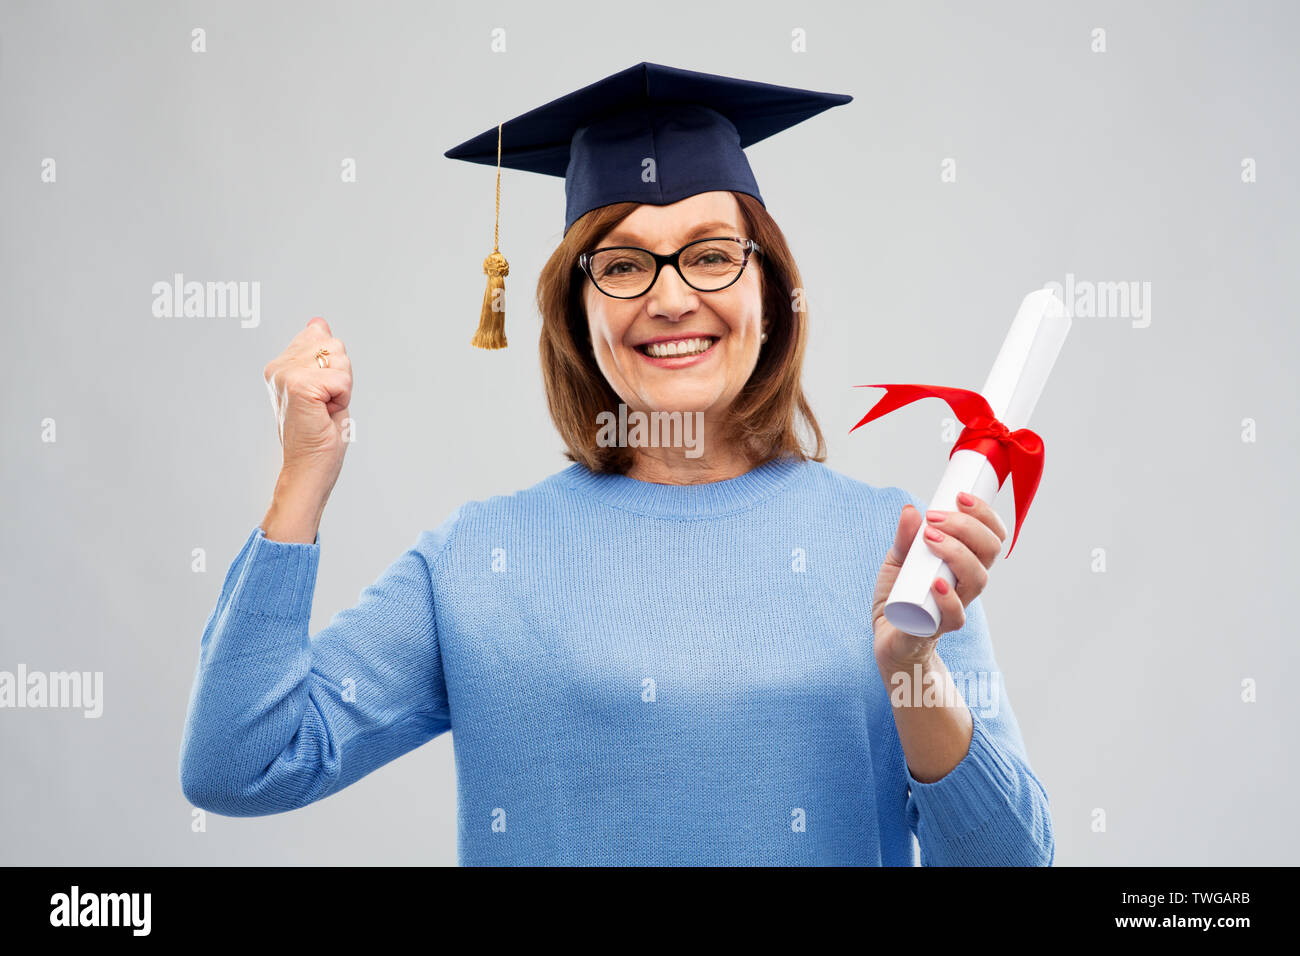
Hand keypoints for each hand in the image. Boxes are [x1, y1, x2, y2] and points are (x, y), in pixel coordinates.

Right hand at [262, 316, 353, 492]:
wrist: (308, 469)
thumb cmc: (316, 436)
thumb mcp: (323, 385)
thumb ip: (318, 353)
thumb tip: (317, 323)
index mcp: (281, 365)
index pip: (322, 338)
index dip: (334, 369)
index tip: (320, 396)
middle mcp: (278, 367)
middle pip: (334, 345)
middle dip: (341, 376)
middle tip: (325, 405)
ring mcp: (286, 375)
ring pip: (339, 358)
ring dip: (342, 387)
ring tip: (324, 409)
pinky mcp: (298, 385)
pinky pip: (341, 377)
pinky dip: (343, 397)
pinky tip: (325, 413)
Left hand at [872, 492, 1006, 674]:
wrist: (888, 635)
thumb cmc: (900, 594)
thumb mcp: (898, 559)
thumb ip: (905, 537)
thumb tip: (911, 510)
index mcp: (965, 562)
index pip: (991, 535)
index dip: (984, 514)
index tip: (959, 496)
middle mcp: (968, 582)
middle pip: (989, 551)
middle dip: (967, 526)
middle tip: (934, 516)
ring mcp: (956, 605)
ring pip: (977, 579)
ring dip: (957, 552)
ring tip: (930, 537)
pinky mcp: (939, 628)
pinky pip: (956, 615)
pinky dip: (948, 597)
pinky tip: (935, 582)